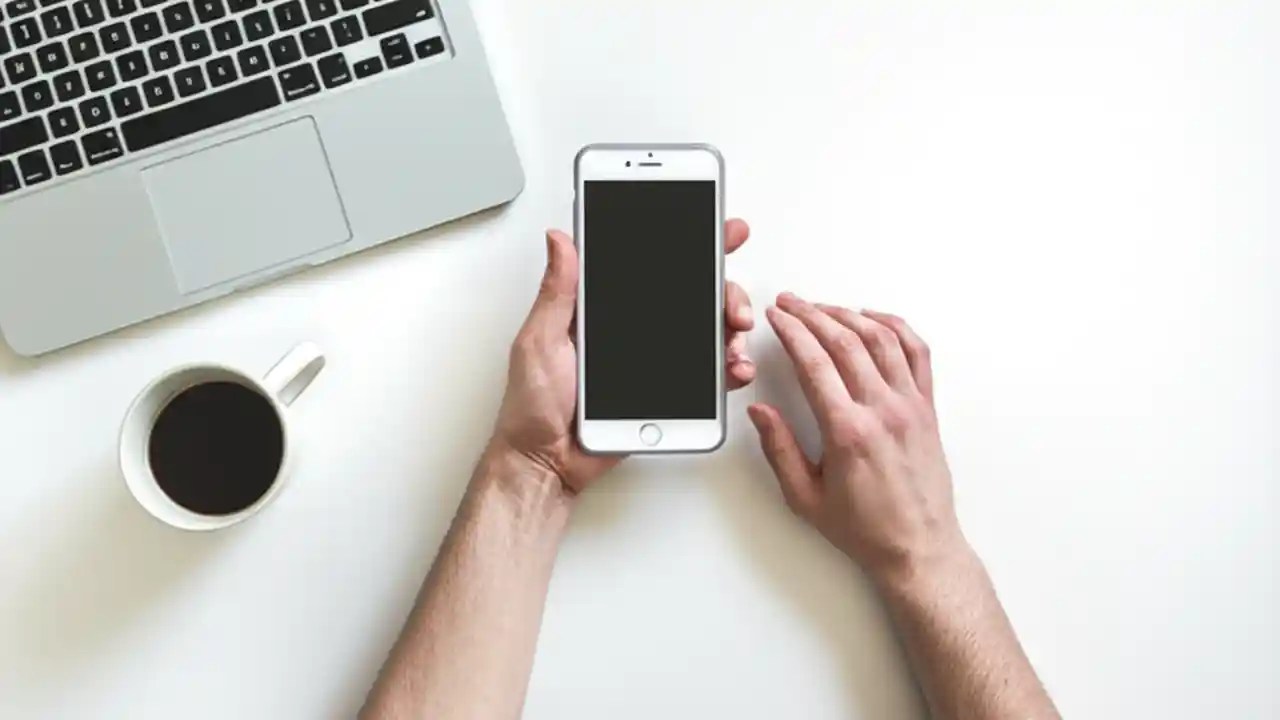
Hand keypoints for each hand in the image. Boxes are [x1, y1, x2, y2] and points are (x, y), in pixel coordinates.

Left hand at [491, 221, 756, 495]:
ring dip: (730, 327)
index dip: (687, 245)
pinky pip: (705, 376)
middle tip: (731, 300)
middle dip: (724, 289)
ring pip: (707, 331)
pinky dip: (726, 368)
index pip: (651, 266)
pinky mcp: (666, 391)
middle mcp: (633, 329)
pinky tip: (732, 366)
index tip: (716, 229)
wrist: (545, 462)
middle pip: (692, 295)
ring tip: (733, 333)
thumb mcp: (539, 339)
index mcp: (603, 308)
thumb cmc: (532, 406)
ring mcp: (653, 360)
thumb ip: (558, 291)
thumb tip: (561, 239)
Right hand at [748, 294, 964, 586]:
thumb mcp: (805, 498)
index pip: (814, 363)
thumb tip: (760, 411)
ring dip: (849, 314)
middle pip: (845, 341)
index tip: (776, 316)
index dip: (791, 331)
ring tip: (824, 307)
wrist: (919, 548)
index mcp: (848, 432)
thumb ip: (779, 449)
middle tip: (790, 303)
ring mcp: (911, 406)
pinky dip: (896, 327)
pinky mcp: (929, 409)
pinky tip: (875, 319)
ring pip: (882, 339)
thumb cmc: (866, 529)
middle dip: (812, 314)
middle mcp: (883, 412)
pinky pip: (917, 353)